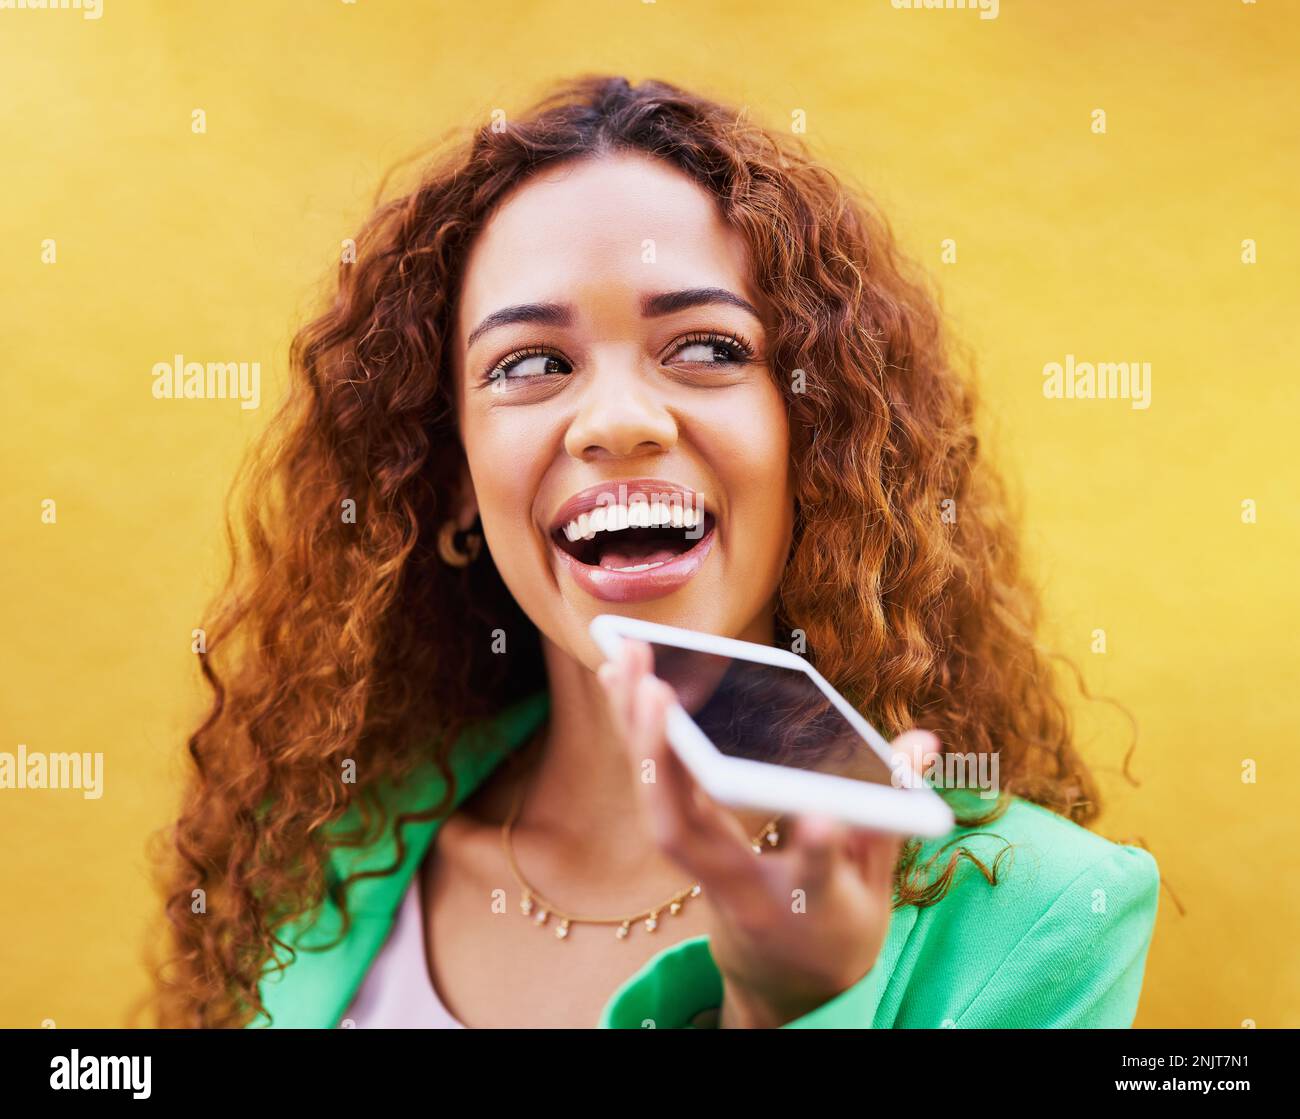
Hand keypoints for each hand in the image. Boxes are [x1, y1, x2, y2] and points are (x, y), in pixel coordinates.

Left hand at [596, 636, 935, 1028]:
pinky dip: (634, 729)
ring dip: (634, 727)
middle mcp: (739, 889)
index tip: (823, 817)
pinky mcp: (684, 843)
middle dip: (668, 758)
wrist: (781, 978)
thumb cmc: (835, 927)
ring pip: (656, 799)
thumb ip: (892, 811)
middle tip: (655, 688)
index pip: (811, 884)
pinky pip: (652, 784)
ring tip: (624, 657)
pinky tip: (618, 676)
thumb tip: (924, 742)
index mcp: (805, 908)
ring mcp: (702, 868)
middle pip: (687, 830)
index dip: (819, 852)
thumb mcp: (876, 884)